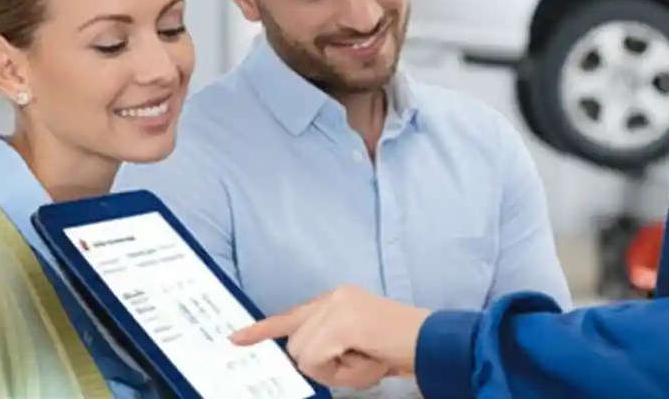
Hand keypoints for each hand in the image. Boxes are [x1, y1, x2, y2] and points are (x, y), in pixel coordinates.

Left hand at [231, 285, 431, 388]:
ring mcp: (338, 307)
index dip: (264, 329)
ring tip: (365, 362)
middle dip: (320, 365)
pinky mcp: (342, 323)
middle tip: (358, 364)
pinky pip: (315, 360)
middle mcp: (334, 296)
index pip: (293, 314)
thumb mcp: (357, 344)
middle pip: (295, 342)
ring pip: (303, 354)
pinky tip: (365, 362)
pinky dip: (337, 372)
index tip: (236, 338)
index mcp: (338, 298)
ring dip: (331, 371)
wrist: (431, 342)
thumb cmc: (399, 348)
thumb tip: (303, 359)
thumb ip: (328, 345)